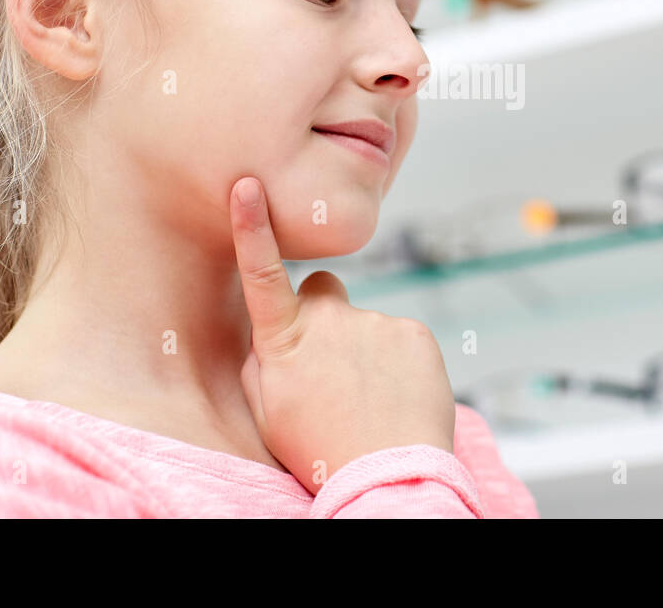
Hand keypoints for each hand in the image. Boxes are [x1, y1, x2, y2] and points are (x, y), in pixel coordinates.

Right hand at [229, 176, 455, 493]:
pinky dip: (399, 360)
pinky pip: (399, 336)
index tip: (247, 185)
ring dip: (366, 349)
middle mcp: (330, 321)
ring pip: (364, 323)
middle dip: (324, 315)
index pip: (262, 274)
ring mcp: (376, 323)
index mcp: (285, 342)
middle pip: (321, 291)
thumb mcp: (268, 414)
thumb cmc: (321, 451)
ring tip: (370, 399)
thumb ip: (264, 363)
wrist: (389, 477)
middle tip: (333, 370)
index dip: (251, 228)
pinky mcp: (414, 332)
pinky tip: (396, 396)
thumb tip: (273, 336)